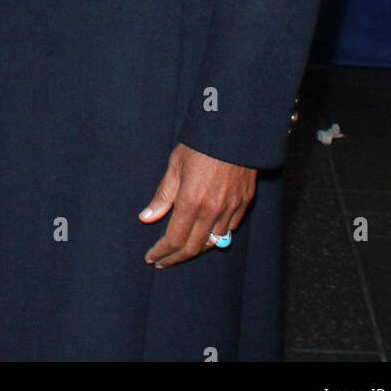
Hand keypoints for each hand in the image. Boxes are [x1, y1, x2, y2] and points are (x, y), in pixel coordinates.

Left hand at [139, 143, 256, 268]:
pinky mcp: (245, 202)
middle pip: (193, 247)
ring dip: (196, 248)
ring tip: (182, 249)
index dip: (162, 252)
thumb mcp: (176, 165)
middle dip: (175, 257)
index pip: (174, 239)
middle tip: (163, 261)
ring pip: (213, 242)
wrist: (235, 129)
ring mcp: (231, 208)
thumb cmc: (201, 143)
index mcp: (192, 200)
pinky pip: (230, 229)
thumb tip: (146, 218)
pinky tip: (206, 234)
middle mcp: (213, 210)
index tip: (152, 258)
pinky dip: (217, 236)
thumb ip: (163, 196)